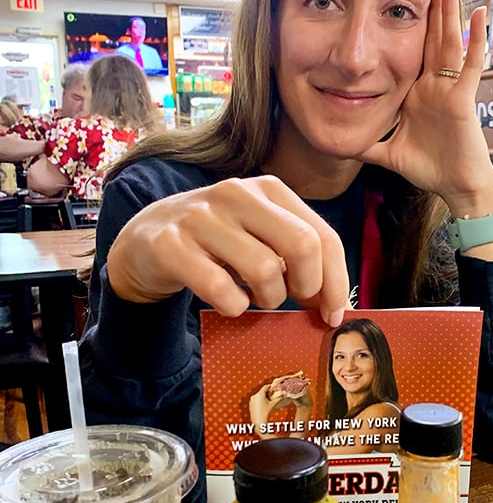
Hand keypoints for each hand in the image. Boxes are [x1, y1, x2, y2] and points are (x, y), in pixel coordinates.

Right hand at [107, 175, 348, 325]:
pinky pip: (222, 289)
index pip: (322, 235)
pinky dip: (233, 307)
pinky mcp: (171, 245)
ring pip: (265, 270)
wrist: (145, 241)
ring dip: (268, 299)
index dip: (336, 281)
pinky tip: (227, 301)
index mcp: (268, 189)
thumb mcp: (259, 237)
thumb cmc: (216, 245)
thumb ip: (297, 257)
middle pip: (302, 245)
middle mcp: (237, 194)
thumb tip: (334, 304)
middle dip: (307, 286)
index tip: (333, 314)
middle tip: (293, 301)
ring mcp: (201, 217)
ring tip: (253, 296)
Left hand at [359, 0, 492, 221]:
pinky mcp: (463, 99)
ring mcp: (449, 90)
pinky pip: (471, 65)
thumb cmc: (429, 170)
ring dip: (449, 14)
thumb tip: (342, 145)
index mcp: (416, 94)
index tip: (400, 2)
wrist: (455, 186)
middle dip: (430, 10)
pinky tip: (478, 15)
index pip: (409, 54)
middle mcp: (433, 87)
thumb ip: (369, 146)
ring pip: (449, 44)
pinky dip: (476, 41)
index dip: (408, 29)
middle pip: (431, 40)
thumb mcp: (389, 153)